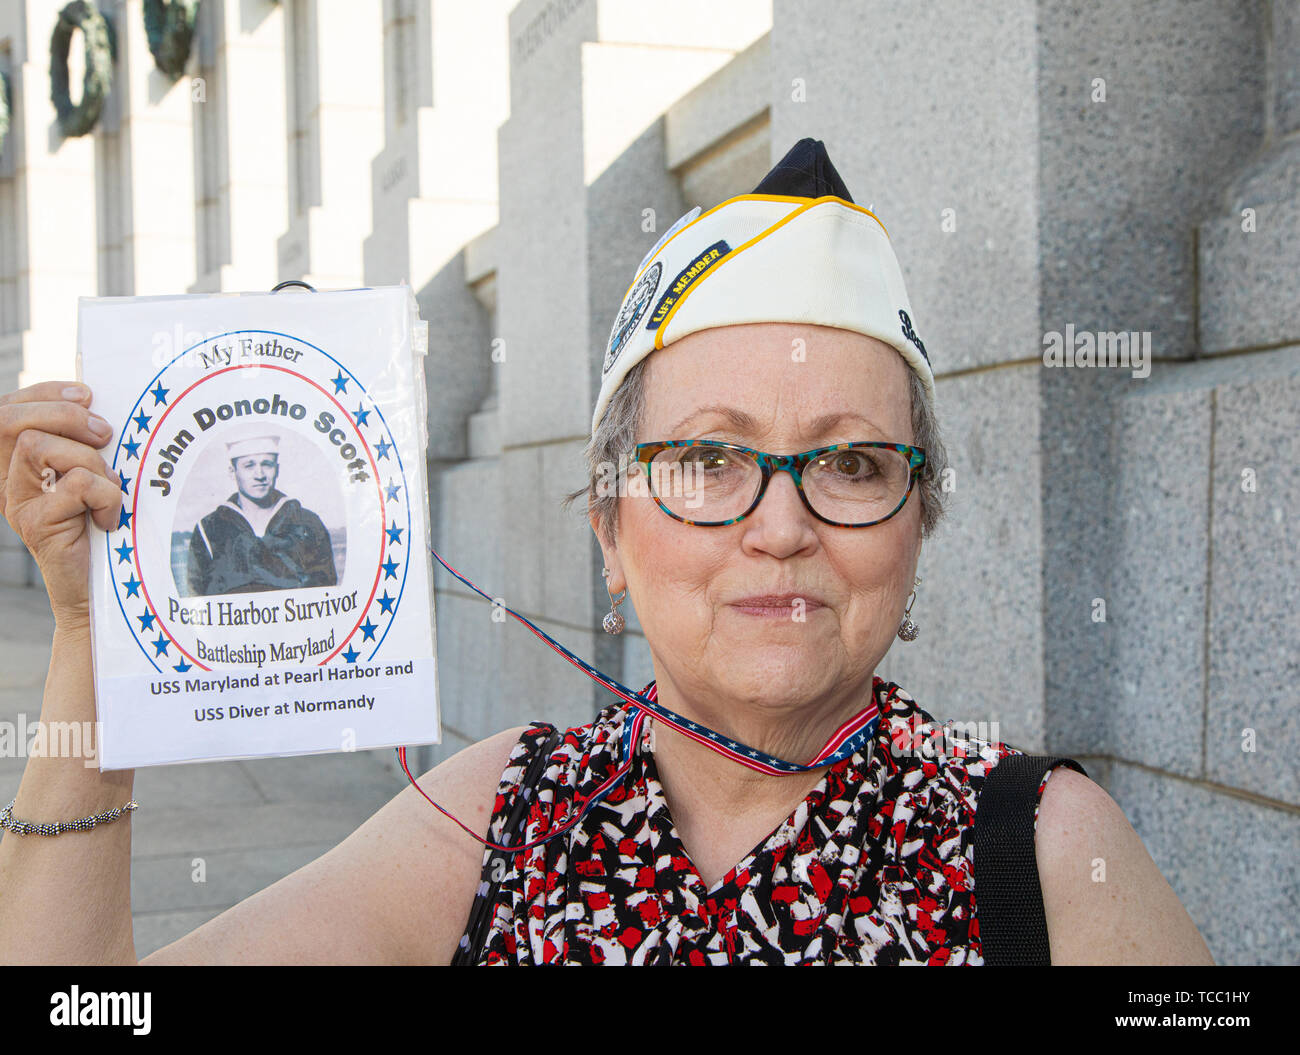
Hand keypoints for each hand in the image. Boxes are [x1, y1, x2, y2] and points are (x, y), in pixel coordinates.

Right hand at [0, 381, 120, 627]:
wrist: (95, 589)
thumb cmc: (102, 527)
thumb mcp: (93, 476)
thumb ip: (83, 444)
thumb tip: (95, 400)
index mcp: (19, 463)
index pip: (11, 409)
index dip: (45, 392)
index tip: (87, 394)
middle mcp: (9, 480)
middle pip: (17, 423)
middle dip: (66, 417)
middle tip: (104, 435)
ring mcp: (18, 502)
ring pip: (43, 448)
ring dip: (91, 461)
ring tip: (108, 490)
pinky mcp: (36, 524)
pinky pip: (76, 484)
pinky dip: (106, 496)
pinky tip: (109, 519)